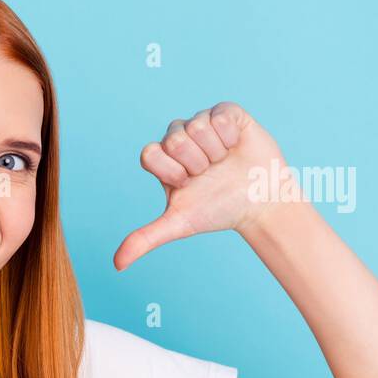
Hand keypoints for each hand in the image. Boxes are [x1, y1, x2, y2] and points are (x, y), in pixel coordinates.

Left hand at [113, 102, 300, 270]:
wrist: (260, 202)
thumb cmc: (218, 211)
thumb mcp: (179, 224)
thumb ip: (145, 239)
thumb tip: (116, 265)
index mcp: (162, 160)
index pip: (149, 153)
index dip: (171, 171)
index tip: (187, 184)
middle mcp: (178, 138)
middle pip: (174, 139)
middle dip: (196, 163)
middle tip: (209, 174)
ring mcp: (201, 123)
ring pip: (197, 125)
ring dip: (215, 151)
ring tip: (223, 162)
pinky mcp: (226, 112)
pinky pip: (219, 115)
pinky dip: (230, 136)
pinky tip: (236, 147)